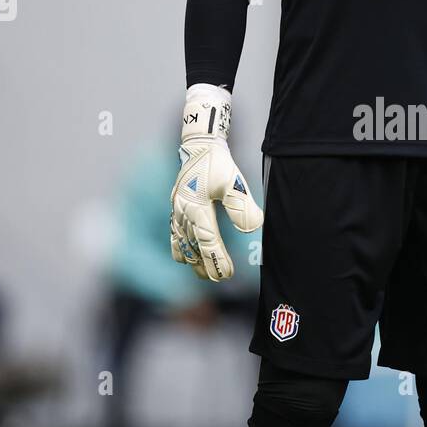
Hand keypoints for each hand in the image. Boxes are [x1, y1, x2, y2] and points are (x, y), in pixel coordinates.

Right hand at [170, 84, 262, 281]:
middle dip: (205, 265)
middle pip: (193, 247)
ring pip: (182, 243)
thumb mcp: (233, 182)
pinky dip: (180, 248)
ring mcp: (177, 210)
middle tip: (218, 279)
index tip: (228, 274)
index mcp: (196, 207)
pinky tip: (185, 256)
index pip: (208, 241)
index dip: (218, 260)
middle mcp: (183, 212)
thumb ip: (241, 206)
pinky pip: (174, 234)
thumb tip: (252, 228)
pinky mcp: (176, 208)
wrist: (199, 146)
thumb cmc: (217, 164)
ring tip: (203, 274)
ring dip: (192, 260)